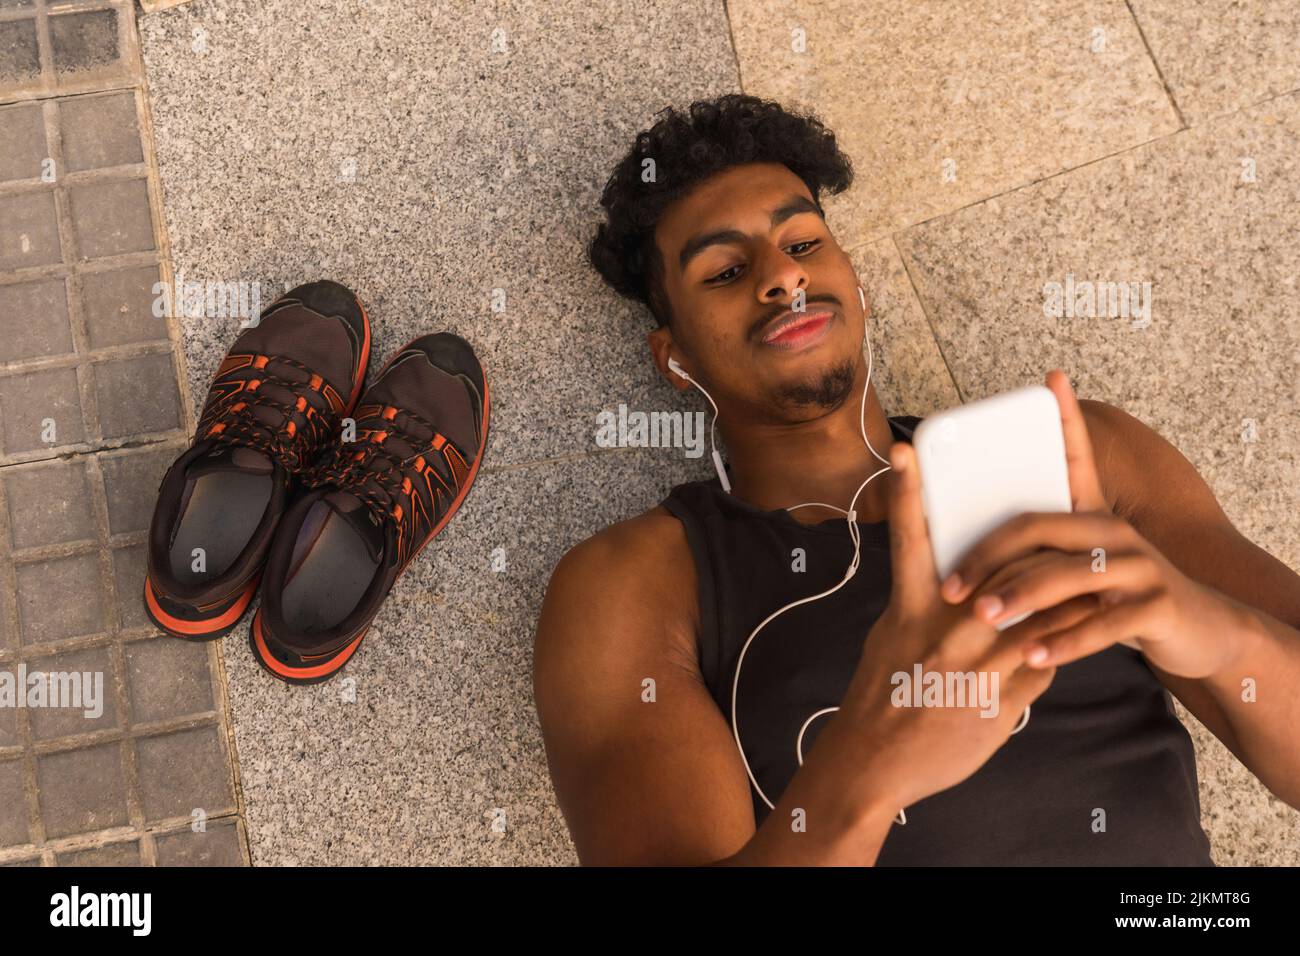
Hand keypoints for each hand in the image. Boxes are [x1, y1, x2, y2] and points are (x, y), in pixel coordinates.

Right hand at [836, 435, 1055, 813]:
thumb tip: (964, 588)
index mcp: (908, 610)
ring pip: (1037, 620)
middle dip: (1037, 556)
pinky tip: (1056, 656)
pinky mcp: (997, 701)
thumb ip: (927, 608)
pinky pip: (1040, 668)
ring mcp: (972, 667)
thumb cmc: (877, 700)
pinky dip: (1052, 657)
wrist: (873, 764)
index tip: (906, 449)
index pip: (909, 540)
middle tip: (1067, 526)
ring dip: (1065, 605)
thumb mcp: (890, 641)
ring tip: (1089, 589)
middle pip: (1002, 575)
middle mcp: (941, 631)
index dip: (907, 492)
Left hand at [938, 370, 1246, 679]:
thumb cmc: (1116, 596)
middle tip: (951, 588)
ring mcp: (1140, 564)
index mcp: (1089, 513)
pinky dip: (1063, 642)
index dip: (1065, 419)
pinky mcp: (1158, 604)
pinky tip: (1032, 656)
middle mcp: (1114, 529)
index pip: (1074, 457)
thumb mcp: (1077, 565)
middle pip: (1038, 528)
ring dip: (1020, 599)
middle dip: (988, 557)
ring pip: (1067, 575)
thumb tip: (962, 547)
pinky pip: (1101, 623)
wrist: (1197, 631)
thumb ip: (1036, 553)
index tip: (1052, 379)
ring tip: (985, 618)